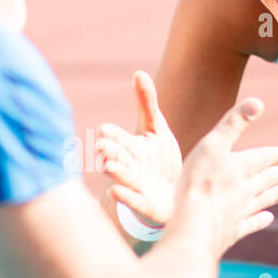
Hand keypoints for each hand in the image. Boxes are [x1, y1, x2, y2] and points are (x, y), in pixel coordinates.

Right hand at [95, 71, 182, 226]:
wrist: (174, 194)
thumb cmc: (160, 160)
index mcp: (127, 146)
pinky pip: (132, 201)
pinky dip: (123, 197)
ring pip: (120, 178)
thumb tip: (138, 73)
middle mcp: (126, 165)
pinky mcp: (144, 204)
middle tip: (103, 146)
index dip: (110, 135)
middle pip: (113, 156)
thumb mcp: (156, 129)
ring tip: (109, 167)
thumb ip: (146, 103)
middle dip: (108, 152)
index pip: (114, 137)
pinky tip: (114, 192)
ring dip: (114, 172)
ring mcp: (134, 185)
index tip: (105, 131)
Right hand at [174, 97, 277, 256]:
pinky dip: (260, 221)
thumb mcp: (211, 146)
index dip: (275, 155)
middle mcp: (243, 190)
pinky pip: (250, 225)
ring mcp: (238, 213)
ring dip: (277, 194)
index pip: (262, 159)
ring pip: (263, 201)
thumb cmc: (198, 184)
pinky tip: (268, 219)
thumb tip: (257, 102)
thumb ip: (233, 124)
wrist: (193, 228)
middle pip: (267, 180)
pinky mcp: (230, 232)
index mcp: (239, 167)